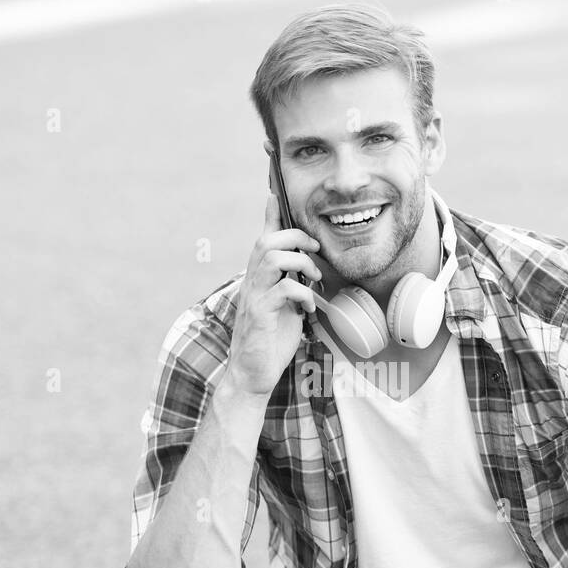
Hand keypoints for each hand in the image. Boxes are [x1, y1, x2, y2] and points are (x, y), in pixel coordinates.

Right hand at [224, 193, 323, 396]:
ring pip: (272, 258)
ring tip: (315, 280)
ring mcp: (253, 298)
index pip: (262, 238)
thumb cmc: (271, 341)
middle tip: (315, 252)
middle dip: (295, 238)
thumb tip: (309, 271)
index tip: (275, 192)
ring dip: (301, 264)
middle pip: (266, 240)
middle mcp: (252, 283)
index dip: (269, 214)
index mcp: (258, 278)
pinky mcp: (260, 316)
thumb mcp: (285, 307)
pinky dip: (304, 294)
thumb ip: (291, 285)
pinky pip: (283, 290)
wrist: (252, 375)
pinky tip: (310, 309)